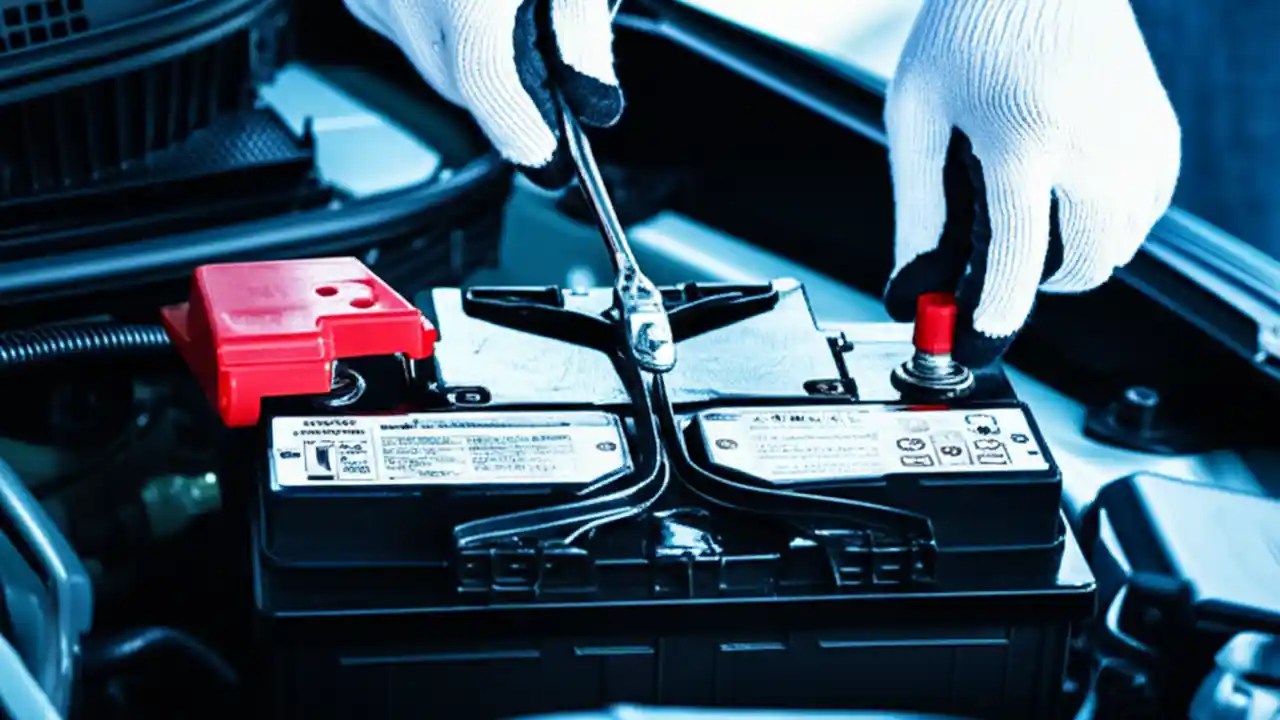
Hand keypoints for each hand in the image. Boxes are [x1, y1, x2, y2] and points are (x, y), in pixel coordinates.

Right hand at [343, 0, 622, 186]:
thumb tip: (594, 102)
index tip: (551, 163)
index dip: (525, 136)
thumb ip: (582, 29)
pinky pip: (402, 27)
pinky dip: (437, 27)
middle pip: (459, 87)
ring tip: (505, 13)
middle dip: (509, 96)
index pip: (492, 90)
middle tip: (551, 79)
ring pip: (428, 62)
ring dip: (471, 59)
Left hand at [883, 0, 1180, 366]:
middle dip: (1034, 283)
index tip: (978, 339)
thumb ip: (916, 208)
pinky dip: (1107, 223)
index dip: (995, 313)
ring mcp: (1137, 140)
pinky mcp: (1161, 134)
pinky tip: (1068, 192)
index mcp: (1022, 139)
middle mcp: (1093, 145)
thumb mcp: (917, 114)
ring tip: (1029, 213)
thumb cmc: (970, 29)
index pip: (1017, 258)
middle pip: (1081, 268)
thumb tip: (913, 283)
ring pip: (1118, 249)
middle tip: (997, 264)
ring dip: (1072, 254)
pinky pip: (1144, 215)